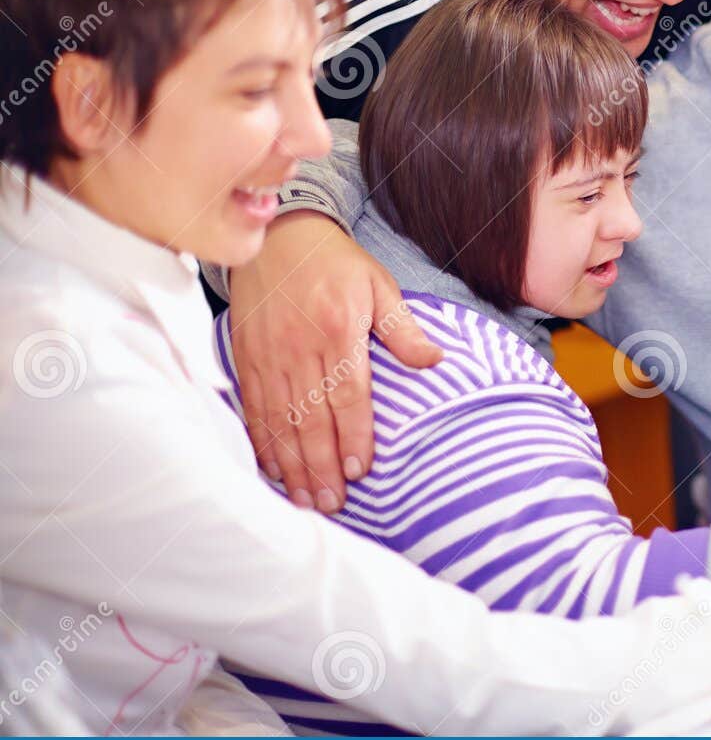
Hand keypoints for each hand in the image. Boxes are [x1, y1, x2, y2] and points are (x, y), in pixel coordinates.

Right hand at [227, 211, 441, 511]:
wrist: (279, 236)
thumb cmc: (336, 264)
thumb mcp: (379, 286)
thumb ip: (403, 330)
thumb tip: (436, 361)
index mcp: (338, 331)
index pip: (348, 395)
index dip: (353, 436)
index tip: (360, 470)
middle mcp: (299, 348)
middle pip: (310, 418)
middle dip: (321, 465)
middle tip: (331, 503)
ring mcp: (268, 355)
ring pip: (279, 420)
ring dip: (292, 464)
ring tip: (304, 499)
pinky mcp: (245, 357)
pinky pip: (253, 408)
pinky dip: (261, 442)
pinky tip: (272, 469)